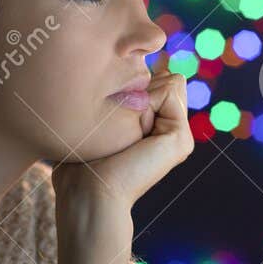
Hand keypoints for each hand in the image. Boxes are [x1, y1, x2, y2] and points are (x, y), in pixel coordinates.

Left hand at [46, 72, 193, 263]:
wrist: (89, 192)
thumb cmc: (82, 160)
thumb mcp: (101, 120)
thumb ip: (121, 96)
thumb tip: (140, 71)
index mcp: (156, 128)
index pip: (156, 79)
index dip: (132, 85)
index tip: (112, 116)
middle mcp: (171, 131)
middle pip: (166, 77)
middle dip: (137, 89)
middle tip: (119, 128)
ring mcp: (180, 135)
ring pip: (170, 81)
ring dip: (140, 96)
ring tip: (126, 133)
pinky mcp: (181, 138)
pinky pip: (170, 90)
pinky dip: (146, 102)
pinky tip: (134, 135)